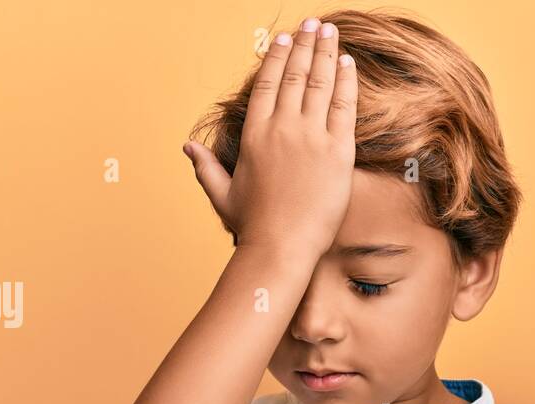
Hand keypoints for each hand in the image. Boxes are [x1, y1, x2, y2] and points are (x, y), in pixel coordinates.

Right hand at [185, 17, 356, 258]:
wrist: (281, 248)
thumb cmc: (252, 227)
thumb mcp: (222, 194)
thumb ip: (205, 167)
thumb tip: (186, 147)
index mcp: (255, 134)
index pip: (266, 84)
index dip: (276, 58)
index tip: (284, 39)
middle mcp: (281, 129)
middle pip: (295, 75)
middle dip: (305, 45)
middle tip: (312, 24)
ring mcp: (310, 138)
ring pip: (319, 83)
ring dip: (325, 52)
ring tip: (330, 31)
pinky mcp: (337, 152)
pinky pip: (344, 107)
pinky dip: (346, 82)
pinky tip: (348, 62)